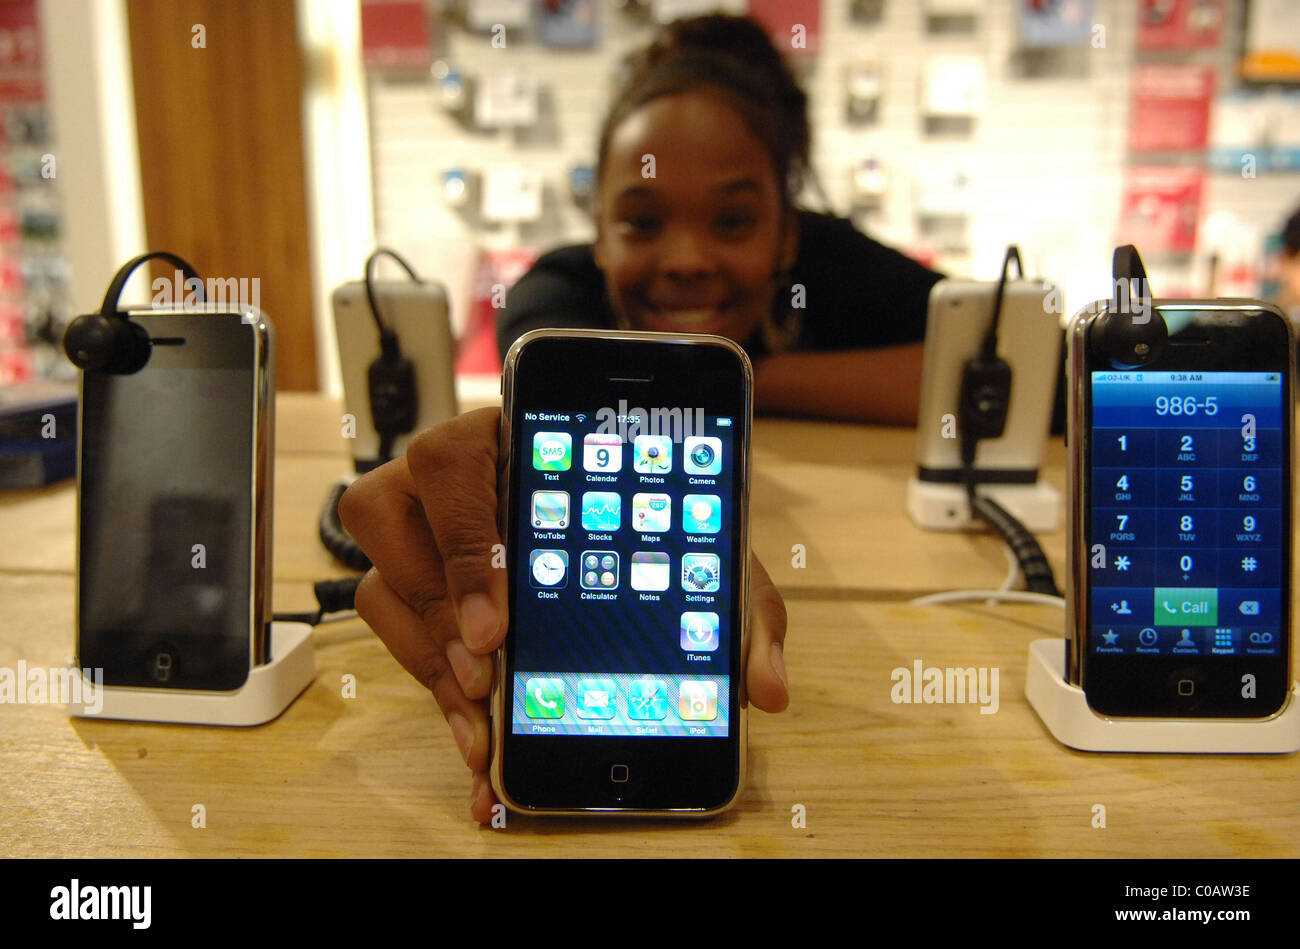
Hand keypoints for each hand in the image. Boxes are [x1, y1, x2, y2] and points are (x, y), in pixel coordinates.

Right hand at [339, 407, 788, 821]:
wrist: (621, 513)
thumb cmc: (651, 515)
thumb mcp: (700, 548)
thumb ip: (738, 603)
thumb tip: (765, 687)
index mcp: (509, 433)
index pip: (454, 460)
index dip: (465, 541)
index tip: (497, 626)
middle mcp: (447, 473)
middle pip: (384, 510)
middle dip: (437, 603)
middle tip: (488, 672)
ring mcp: (420, 528)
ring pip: (380, 578)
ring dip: (424, 652)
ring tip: (482, 711)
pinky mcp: (412, 584)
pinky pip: (392, 629)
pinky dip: (430, 685)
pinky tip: (477, 733)